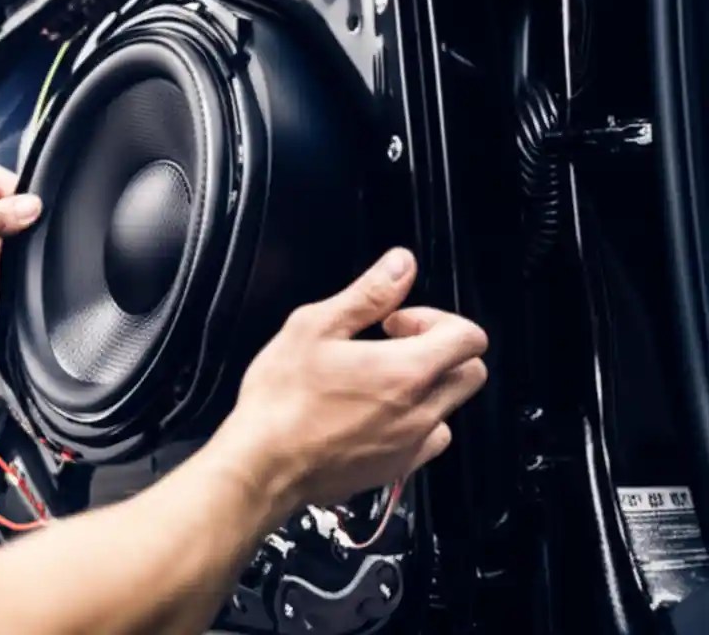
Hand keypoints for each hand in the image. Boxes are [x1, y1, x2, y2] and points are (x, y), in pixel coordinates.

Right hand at [212, 248, 487, 515]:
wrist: (263, 465)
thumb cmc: (282, 399)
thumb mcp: (314, 327)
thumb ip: (367, 294)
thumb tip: (400, 265)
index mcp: (406, 370)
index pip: (469, 337)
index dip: (436, 319)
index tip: (397, 323)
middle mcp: (420, 410)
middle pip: (470, 372)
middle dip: (440, 352)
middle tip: (394, 348)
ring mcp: (411, 444)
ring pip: (450, 407)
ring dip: (427, 388)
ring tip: (381, 383)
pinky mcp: (396, 469)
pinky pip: (428, 441)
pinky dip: (415, 423)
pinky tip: (376, 415)